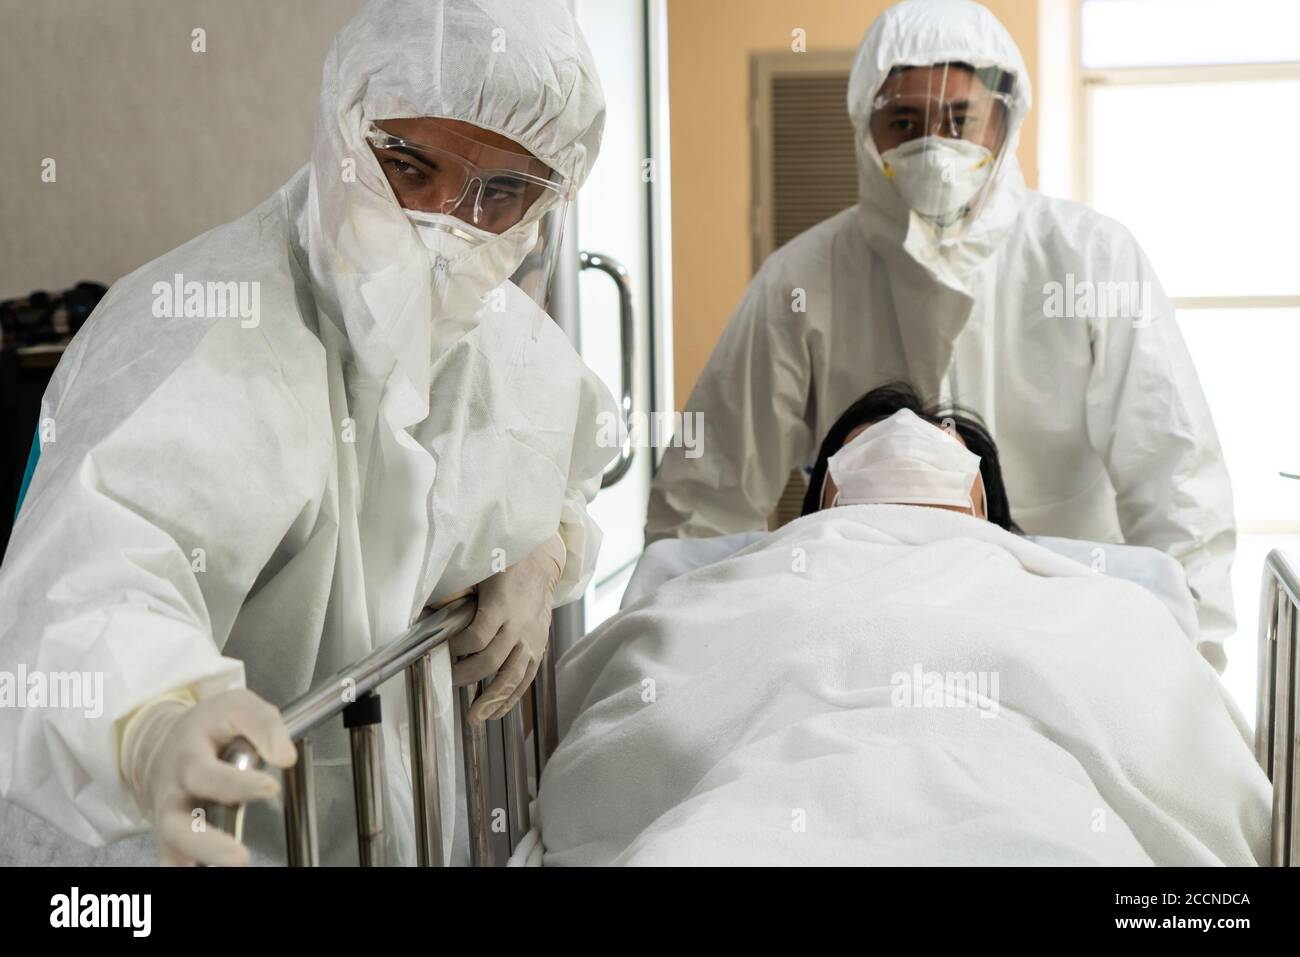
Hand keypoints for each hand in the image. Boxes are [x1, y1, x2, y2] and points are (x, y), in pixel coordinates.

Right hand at [120, 689, 296, 865]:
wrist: (161, 743)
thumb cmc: (208, 727)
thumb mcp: (237, 707)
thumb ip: (264, 726)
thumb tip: (285, 756)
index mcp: (188, 757)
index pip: (208, 774)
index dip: (238, 783)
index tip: (269, 787)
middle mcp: (173, 794)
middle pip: (179, 825)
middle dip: (208, 844)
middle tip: (239, 857)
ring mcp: (169, 820)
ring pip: (174, 850)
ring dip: (200, 862)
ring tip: (234, 866)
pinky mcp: (172, 840)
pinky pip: (176, 863)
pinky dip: (190, 869)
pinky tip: (214, 870)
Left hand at [452, 534, 564, 721]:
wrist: (541, 563)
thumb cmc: (506, 565)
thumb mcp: (478, 570)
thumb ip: (455, 592)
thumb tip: (430, 611)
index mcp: (502, 605)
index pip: (477, 637)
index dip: (458, 649)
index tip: (444, 651)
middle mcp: (519, 626)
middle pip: (493, 661)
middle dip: (468, 675)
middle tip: (450, 681)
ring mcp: (531, 639)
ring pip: (513, 677)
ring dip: (492, 699)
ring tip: (475, 718)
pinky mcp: (538, 648)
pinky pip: (526, 679)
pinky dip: (511, 698)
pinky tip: (496, 712)